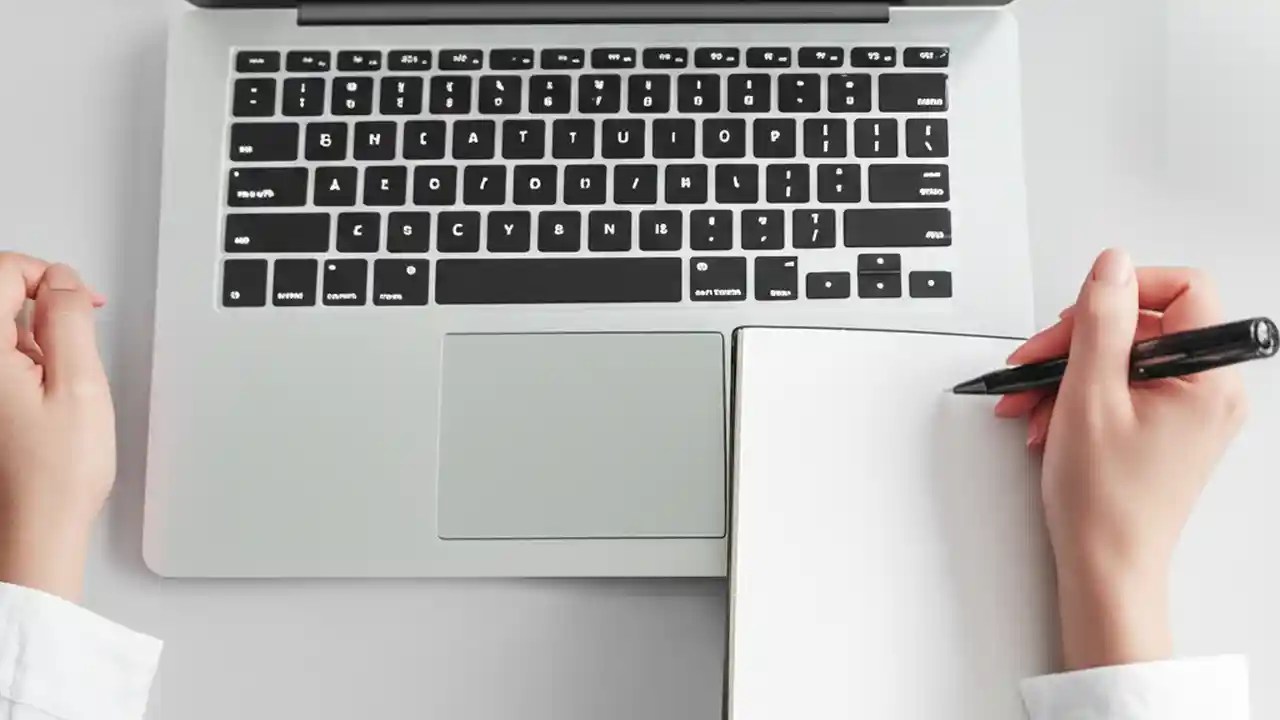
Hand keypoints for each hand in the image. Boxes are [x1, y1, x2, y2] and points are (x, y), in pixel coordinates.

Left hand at [0, 254, 111, 601]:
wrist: (33, 534)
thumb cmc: (54, 477)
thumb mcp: (81, 385)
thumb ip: (69, 319)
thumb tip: (63, 281)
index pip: (3, 272)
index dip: (48, 277)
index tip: (78, 303)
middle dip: (41, 308)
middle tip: (75, 344)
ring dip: (33, 340)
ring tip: (59, 385)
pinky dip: (23, 366)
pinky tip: (43, 400)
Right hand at [995, 249, 1246, 669]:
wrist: (1105, 567)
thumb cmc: (1105, 502)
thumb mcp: (1090, 395)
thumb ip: (1102, 322)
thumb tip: (1111, 265)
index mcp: (1209, 379)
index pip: (1185, 291)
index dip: (1126, 290)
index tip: (1081, 310)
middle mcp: (1211, 390)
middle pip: (1144, 324)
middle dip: (1077, 340)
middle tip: (1034, 362)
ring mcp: (1189, 410)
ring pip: (1124, 356)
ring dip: (1068, 371)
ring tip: (1030, 403)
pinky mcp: (1166, 425)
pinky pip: (1122, 386)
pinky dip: (1079, 394)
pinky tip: (1048, 419)